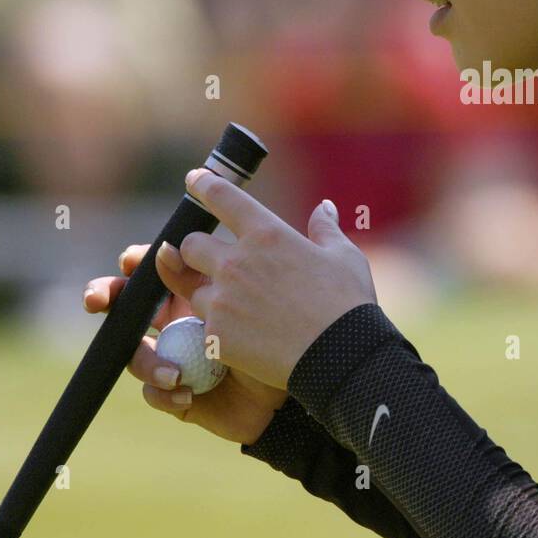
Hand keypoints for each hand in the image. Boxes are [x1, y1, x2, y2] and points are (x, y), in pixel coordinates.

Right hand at [83, 243, 289, 444]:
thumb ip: (214, 272)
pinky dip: (163, 394)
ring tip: (175, 373)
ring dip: (147, 361)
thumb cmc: (285, 332)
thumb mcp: (252, 297)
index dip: (134, 263)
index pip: (154, 271)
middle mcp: (176, 323)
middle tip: (97, 299)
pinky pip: (153, 394)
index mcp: (194, 292)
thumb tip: (169, 248)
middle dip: (105, 297)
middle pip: (127, 307)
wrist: (301, 384)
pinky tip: (186, 394)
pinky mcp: (176, 394)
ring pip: (134, 354)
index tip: (128, 259)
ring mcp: (173, 358)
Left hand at [172, 169, 377, 390]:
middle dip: (197, 250)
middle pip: (190, 244)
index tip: (195, 180)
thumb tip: (324, 207)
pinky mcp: (216, 335)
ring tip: (233, 305)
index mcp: (266, 234)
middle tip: (211, 259)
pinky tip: (241, 333)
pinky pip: (203, 324)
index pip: (222, 197)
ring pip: (191, 288)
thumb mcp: (344, 257)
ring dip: (206, 291)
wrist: (340, 357)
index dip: (204, 184)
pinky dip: (218, 326)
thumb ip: (325, 229)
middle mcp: (236, 261)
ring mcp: (222, 299)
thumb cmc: (347, 303)